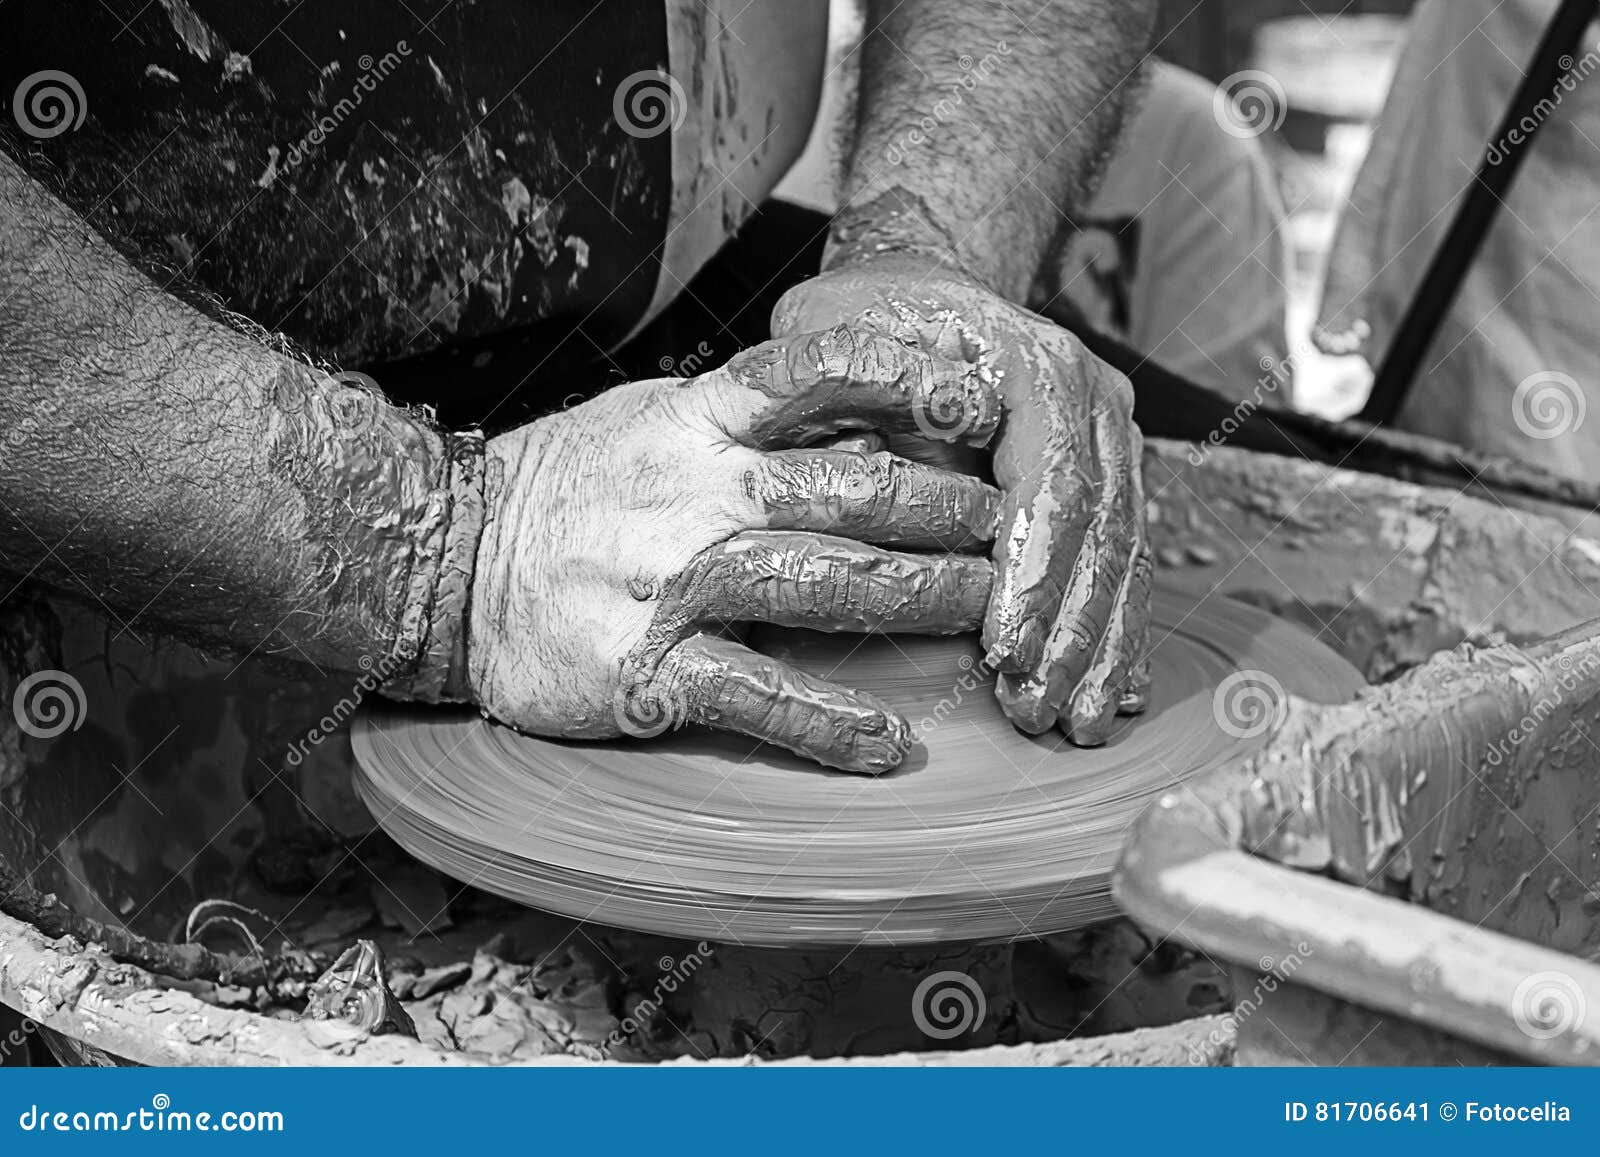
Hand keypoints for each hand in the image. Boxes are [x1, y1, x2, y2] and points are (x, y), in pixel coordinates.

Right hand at [465, 328, 1001, 773]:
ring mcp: (674, 583)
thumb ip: (746, 421)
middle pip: (850, 489)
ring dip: (922, 599)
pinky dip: (830, 724)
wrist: (443, 565)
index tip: (979, 403)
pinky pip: (757, 698)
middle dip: (947, 508)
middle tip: (1014, 526)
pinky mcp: (649, 671)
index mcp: (696, 421)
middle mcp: (695, 493)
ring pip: (826, 584)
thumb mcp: (649, 419)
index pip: (818, 377)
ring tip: (988, 611)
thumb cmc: (564, 489)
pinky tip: (889, 745)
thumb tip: (863, 418)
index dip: (911, 381)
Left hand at [774, 255, 1151, 743]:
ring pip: (1124, 551)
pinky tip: (1115, 691)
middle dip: (1071, 629)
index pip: (1052, 479)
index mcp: (1035, 364)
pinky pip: (1126, 558)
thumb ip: (867, 424)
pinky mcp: (1111, 475)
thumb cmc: (869, 321)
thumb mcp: (841, 343)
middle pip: (1101, 526)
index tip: (1006, 648)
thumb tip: (886, 504)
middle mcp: (1093, 397)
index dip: (1035, 571)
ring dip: (1100, 644)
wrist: (921, 288)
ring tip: (1074, 722)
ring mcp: (1111, 436)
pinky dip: (1118, 628)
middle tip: (1037, 709)